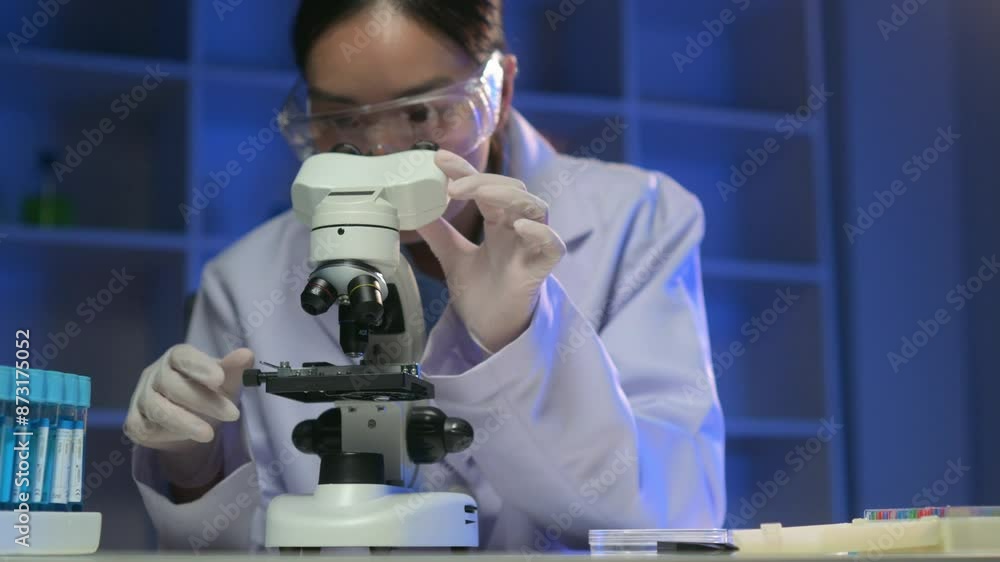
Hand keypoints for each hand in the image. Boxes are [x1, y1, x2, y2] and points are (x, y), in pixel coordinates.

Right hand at [124, 344, 251, 455]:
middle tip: (232, 415)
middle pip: (172, 385)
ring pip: (158, 409)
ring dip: (185, 422)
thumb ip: (233, 369)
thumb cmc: (209, 394)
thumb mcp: (226, 383)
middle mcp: (154, 374)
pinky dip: (168, 435)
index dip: (200, 366)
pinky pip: (146, 428)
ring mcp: (141, 398)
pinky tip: (188, 439)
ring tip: (209, 434)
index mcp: (176, 358)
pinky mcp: (134, 422)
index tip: (220, 379)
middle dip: (204, 401)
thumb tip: (246, 354)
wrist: (190, 424)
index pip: (183, 356)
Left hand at [417, 150, 565, 351]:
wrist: (489, 331)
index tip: (440, 160)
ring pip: (536, 208)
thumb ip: (438, 232)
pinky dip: (539, 232)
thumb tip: (413, 209)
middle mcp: (517, 229)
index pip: (486, 186)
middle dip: (484, 181)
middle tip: (453, 186)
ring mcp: (531, 248)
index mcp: (498, 222)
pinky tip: (520, 226)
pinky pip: (553, 245)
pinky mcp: (540, 269)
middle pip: (512, 190)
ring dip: (509, 196)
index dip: (465, 170)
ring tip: (482, 194)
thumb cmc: (481, 293)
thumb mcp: (452, 256)